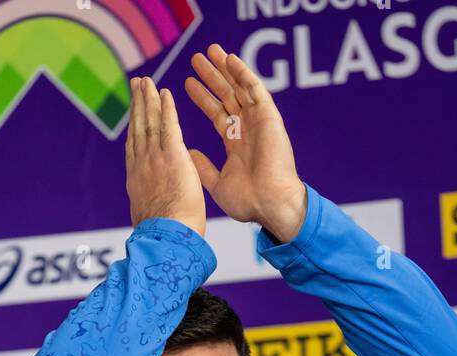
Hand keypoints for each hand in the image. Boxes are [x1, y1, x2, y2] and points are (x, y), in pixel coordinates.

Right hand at [125, 76, 206, 236]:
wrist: (166, 238)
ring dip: (148, 99)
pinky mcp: (172, 156)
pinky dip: (166, 108)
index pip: (135, 148)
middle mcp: (141, 165)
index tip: (133, 114)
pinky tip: (165, 93)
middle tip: (136, 85)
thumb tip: (152, 204)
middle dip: (137, 105)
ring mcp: (155, 159)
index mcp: (136, 180)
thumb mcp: (149, 218)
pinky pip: (169, 126)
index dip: (133, 128)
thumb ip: (151, 203)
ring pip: (150, 122)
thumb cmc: (162, 237)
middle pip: (138, 128)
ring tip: (147, 82)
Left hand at [184, 44, 306, 242]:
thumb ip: (205, 168)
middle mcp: (247, 130)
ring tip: (210, 51)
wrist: (269, 204)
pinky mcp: (269, 117)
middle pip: (227, 96)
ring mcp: (259, 122)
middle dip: (212, 78)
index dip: (203, 98)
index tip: (187, 84)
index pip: (217, 114)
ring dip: (225, 69)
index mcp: (237, 145)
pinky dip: (243, 73)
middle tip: (196, 60)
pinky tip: (230, 59)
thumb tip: (189, 154)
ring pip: (240, 88)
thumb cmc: (249, 202)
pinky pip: (255, 89)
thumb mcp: (218, 184)